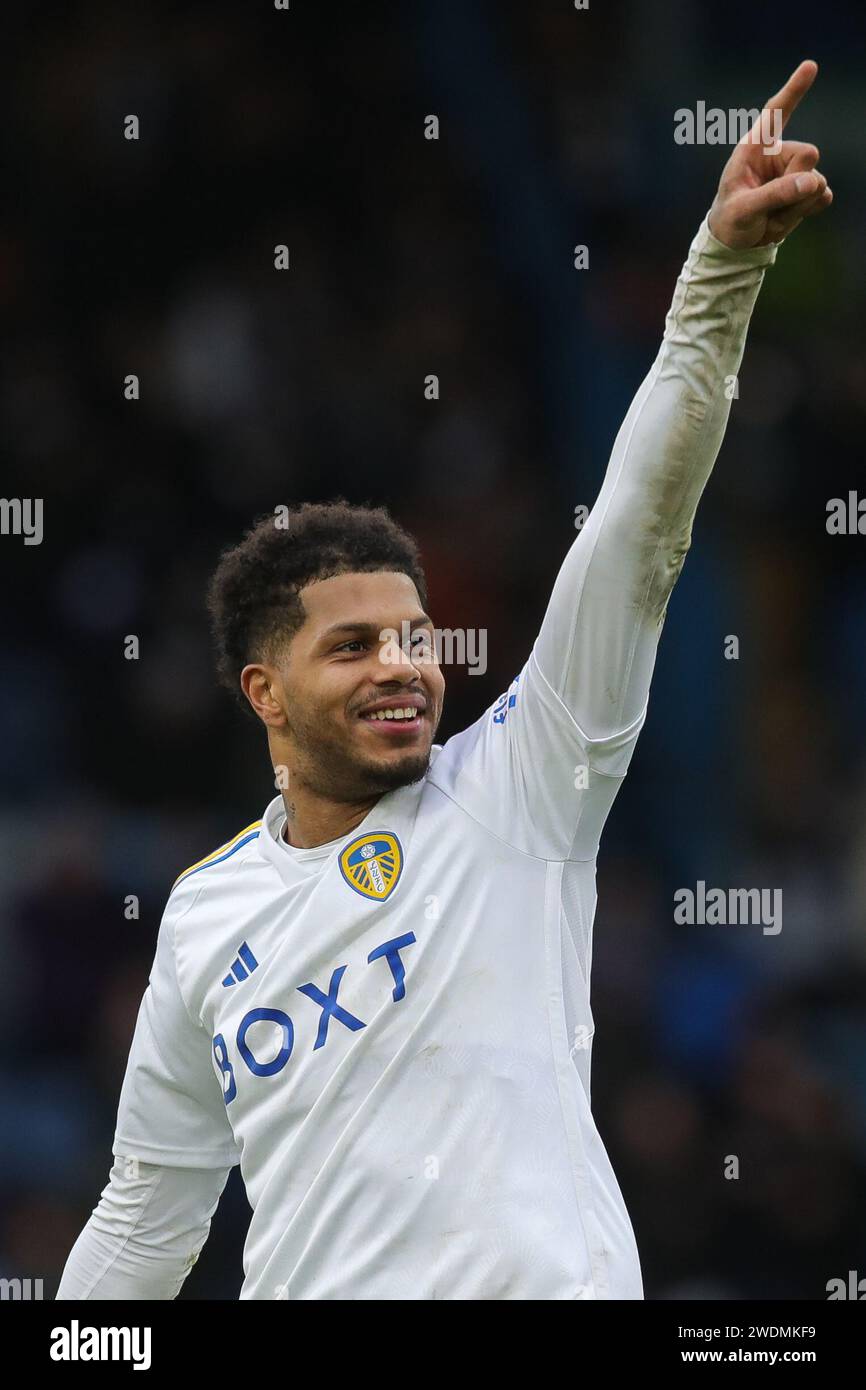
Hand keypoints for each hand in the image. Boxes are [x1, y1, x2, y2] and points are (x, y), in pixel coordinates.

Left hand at [707, 60, 832, 248]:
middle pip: (808, 154)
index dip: (793, 90)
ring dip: (794, 207)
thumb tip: (812, 181)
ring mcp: (796, 171)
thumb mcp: (743, 210)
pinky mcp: (809, 189)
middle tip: (767, 204)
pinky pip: (822, 197)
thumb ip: (774, 194)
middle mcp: (779, 153)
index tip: (810, 66)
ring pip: (817, 182)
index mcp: (755, 147)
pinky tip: (784, 217)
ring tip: (769, 214)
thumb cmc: (731, 219)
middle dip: (792, 185)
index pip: (775, 113)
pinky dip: (804, 213)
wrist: (739, 242)